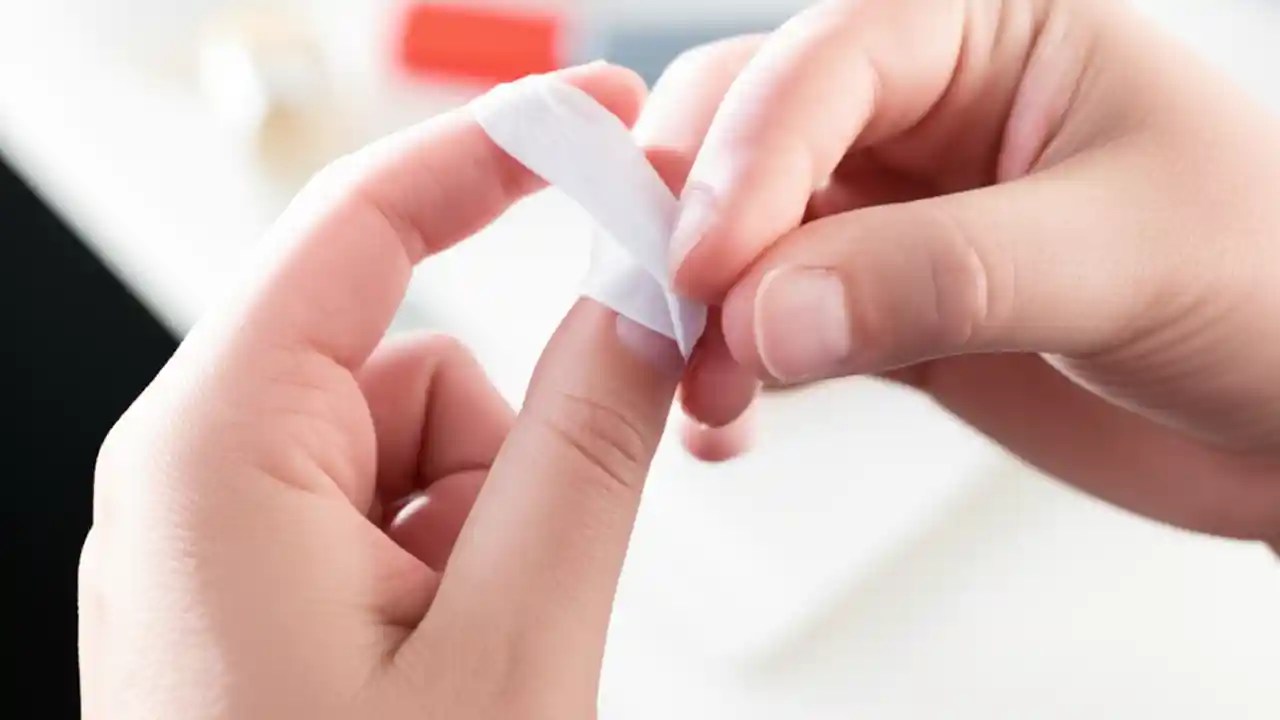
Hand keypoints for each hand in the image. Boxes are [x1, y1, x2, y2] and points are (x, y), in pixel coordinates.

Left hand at [79, 64, 687, 717]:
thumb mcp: (512, 644)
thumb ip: (586, 447)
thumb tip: (638, 309)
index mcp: (216, 455)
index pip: (363, 225)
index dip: (491, 151)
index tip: (594, 117)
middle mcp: (201, 477)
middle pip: (411, 353)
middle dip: (503, 443)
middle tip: (537, 562)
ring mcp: (233, 539)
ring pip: (421, 442)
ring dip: (485, 523)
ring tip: (475, 655)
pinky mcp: (269, 589)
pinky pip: (401, 509)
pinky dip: (457, 562)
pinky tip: (449, 667)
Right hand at [658, 0, 1279, 545]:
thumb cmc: (1279, 290)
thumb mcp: (1124, 255)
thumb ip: (941, 275)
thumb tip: (767, 312)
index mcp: (991, 33)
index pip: (826, 63)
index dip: (747, 157)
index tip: (705, 265)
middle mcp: (927, 114)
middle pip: (748, 132)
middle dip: (699, 226)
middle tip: (679, 320)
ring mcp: (897, 218)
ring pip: (744, 236)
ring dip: (701, 311)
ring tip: (707, 391)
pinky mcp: (884, 311)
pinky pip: (773, 325)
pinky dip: (734, 371)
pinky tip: (731, 418)